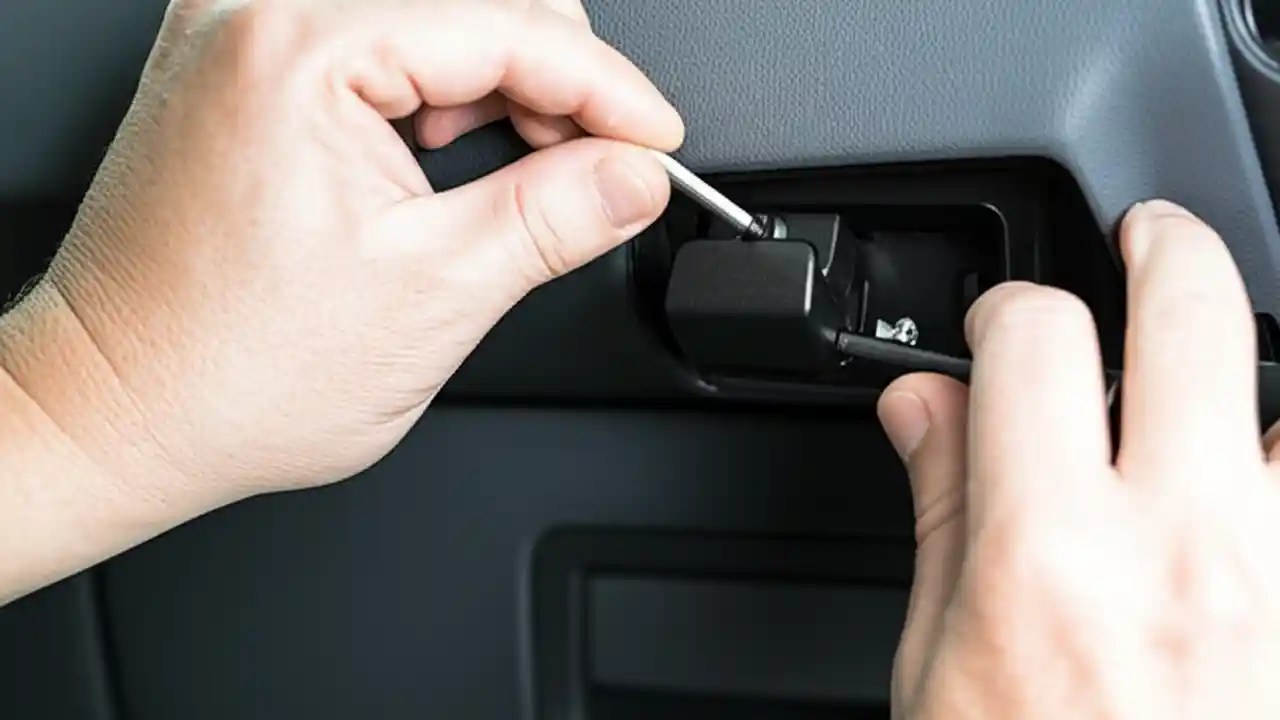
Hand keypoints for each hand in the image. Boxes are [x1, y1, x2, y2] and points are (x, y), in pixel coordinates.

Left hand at [0, 0, 683, 512]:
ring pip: (431, 15)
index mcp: (300, 44)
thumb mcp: (432, 295)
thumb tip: (636, 175)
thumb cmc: (227, 371)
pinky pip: (374, 40)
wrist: (115, 411)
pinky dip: (438, 89)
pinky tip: (451, 155)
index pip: (511, 25)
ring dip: (502, 82)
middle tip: (603, 168)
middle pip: (476, 0)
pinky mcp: (239, 62)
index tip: (658, 144)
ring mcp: (240, 30)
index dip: (609, 91)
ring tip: (527, 175)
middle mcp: (257, 10)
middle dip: (559, 81)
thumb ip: (554, 216)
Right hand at [880, 201, 1279, 717]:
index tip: (1001, 328)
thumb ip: (944, 506)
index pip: (1033, 339)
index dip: (1006, 307)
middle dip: (1164, 243)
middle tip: (1145, 236)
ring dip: (1263, 352)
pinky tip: (1258, 465)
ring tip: (1224, 354)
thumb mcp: (940, 662)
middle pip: (1198, 310)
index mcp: (1053, 554)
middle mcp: (1190, 548)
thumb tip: (919, 404)